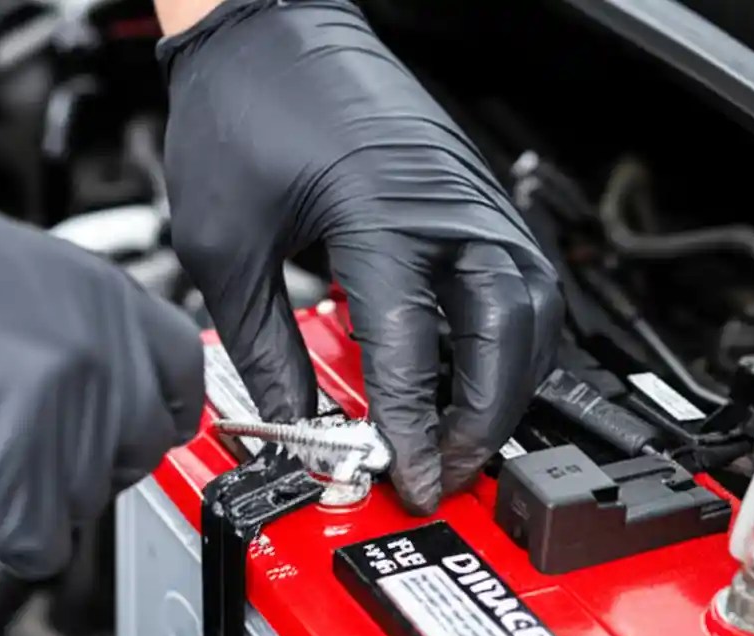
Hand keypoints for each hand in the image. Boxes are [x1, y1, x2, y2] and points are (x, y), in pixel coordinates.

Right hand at [0, 173, 203, 578]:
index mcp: (96, 296)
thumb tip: (72, 333)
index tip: (132, 411)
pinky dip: (2, 529)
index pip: (180, 370)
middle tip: (31, 435)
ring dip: (40, 487)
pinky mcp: (11, 502)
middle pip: (144, 441)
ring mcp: (61, 437)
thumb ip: (53, 301)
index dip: (152, 396)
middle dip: (98, 446)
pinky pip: (40, 543)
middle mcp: (96, 366)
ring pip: (89, 497)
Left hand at [160, 0, 562, 513]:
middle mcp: (444, 200)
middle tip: (447, 468)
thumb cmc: (239, 107)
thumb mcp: (222, 245)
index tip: (403, 473)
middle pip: (507, 332)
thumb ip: (259, 344)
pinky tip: (468, 365)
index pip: (413, 346)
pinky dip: (506, 333)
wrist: (263, 26)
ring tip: (462, 430)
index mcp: (378, 210)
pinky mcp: (468, 187)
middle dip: (485, 416)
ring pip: (531, 304)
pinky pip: (516, 273)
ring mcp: (468, 190)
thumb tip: (289, 417)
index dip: (410, 425)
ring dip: (508, 378)